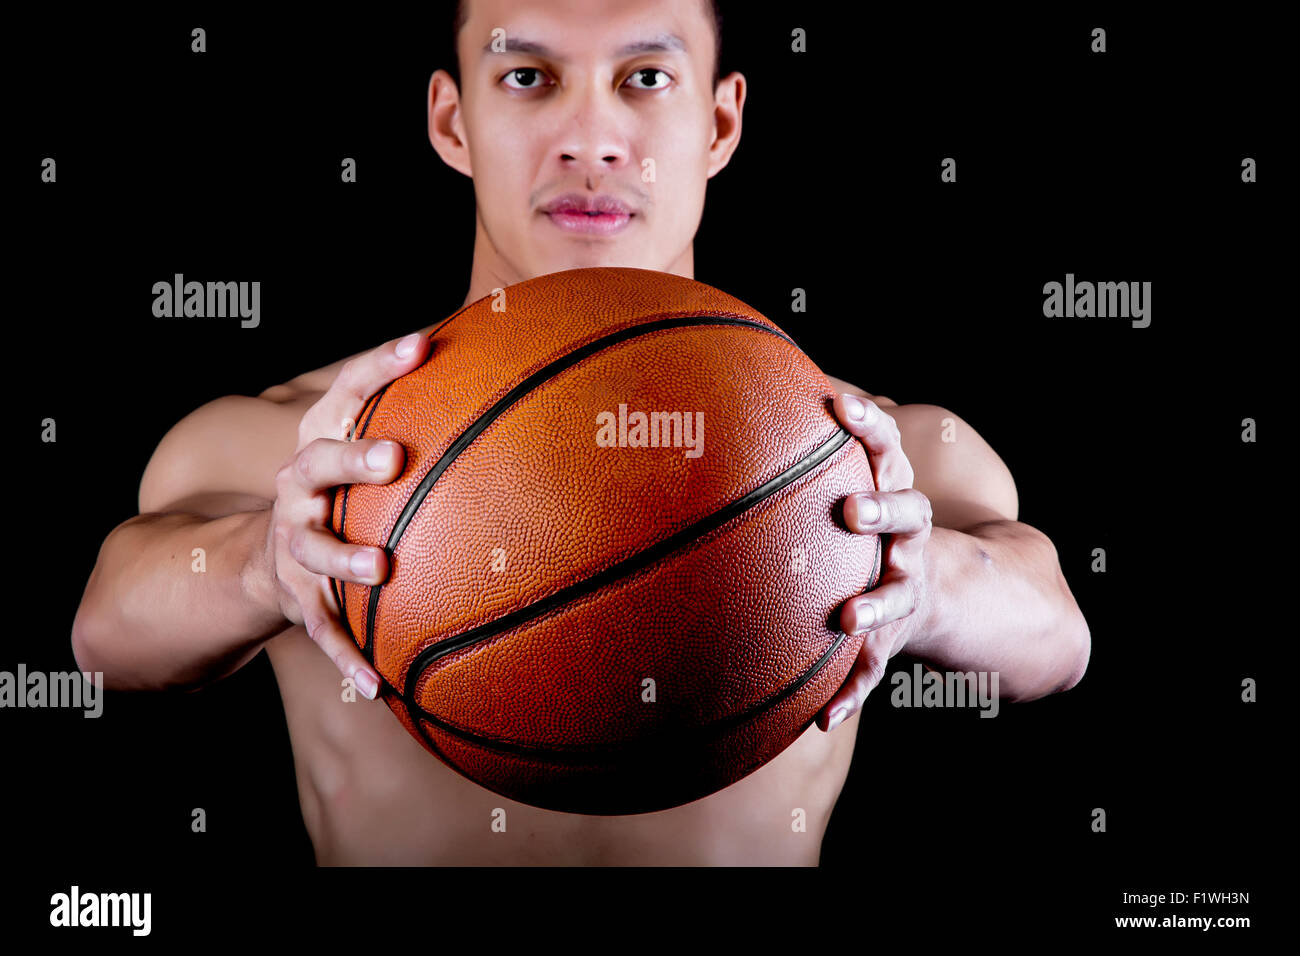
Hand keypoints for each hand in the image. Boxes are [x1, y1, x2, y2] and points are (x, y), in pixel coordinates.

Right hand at [264, 330, 430, 698]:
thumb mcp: (367, 456)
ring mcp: (295, 543)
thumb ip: (425, 422)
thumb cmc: (347, 496)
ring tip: (380, 568)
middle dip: (352, 459)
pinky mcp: (297, 598)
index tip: (422, 342)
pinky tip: (375, 688)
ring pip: (314, 549)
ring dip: (345, 558)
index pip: (347, 390)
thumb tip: (514, 381)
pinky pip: (321, 631)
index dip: (380, 364)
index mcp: (322, 440)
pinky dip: (346, 658)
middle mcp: (298, 486)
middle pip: (316, 463)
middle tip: (393, 456)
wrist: (268, 562)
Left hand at [818, 393, 933, 730]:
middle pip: (908, 516)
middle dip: (883, 512)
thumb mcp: (851, 491)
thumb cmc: (859, 532)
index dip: (871, 425)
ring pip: (898, 595)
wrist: (922, 594)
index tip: (841, 403)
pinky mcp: (892, 641)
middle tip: (853, 509)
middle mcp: (907, 540)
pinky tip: (821, 719)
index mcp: (890, 496)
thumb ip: (806, 458)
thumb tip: (736, 394)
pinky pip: (871, 672)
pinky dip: (849, 695)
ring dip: (876, 605)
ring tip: (848, 619)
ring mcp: (904, 589)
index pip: (889, 451)